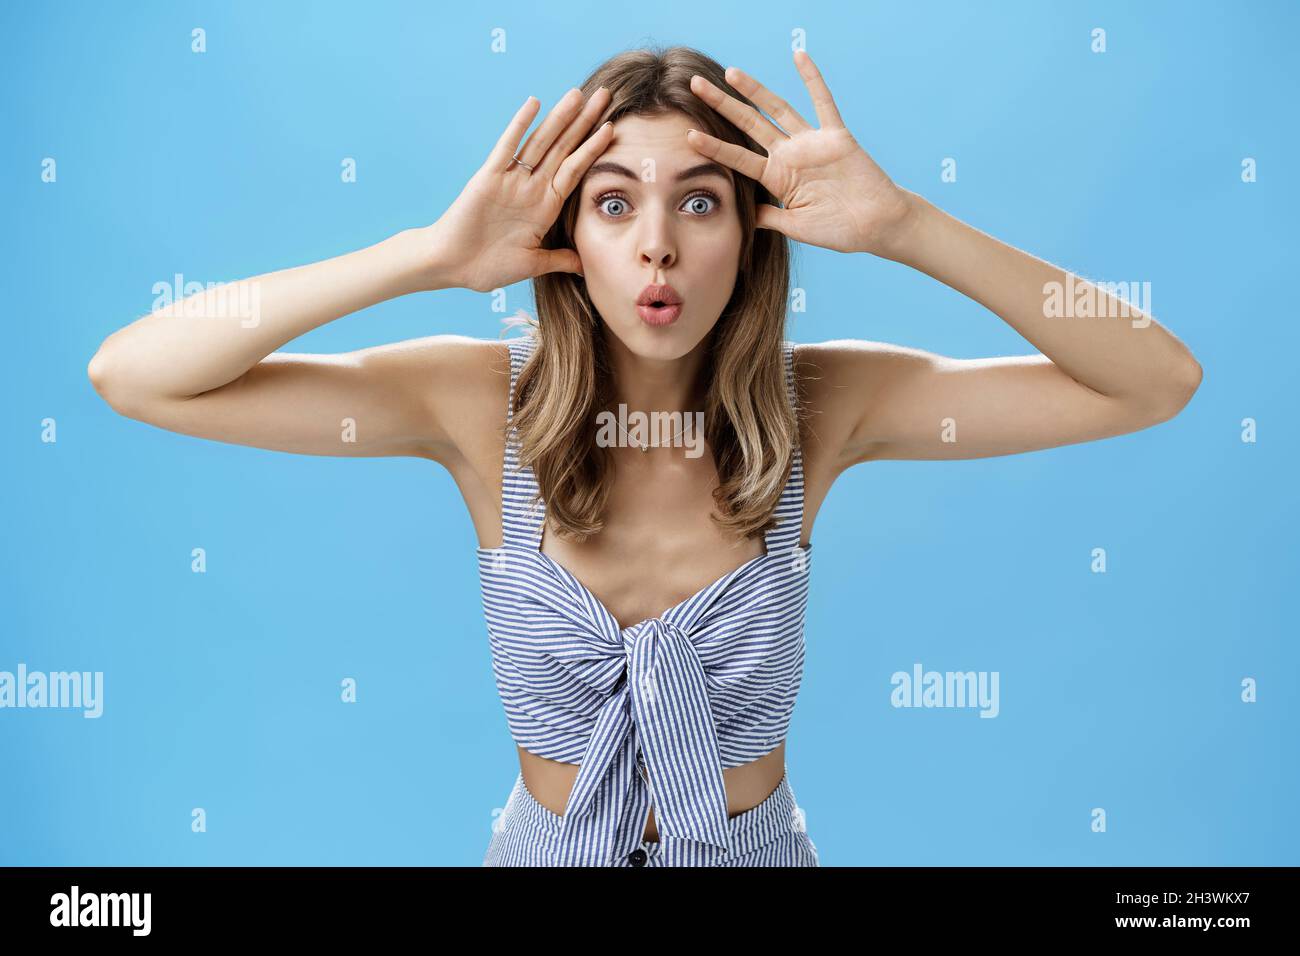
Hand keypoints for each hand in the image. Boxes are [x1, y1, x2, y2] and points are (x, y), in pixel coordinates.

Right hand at [422, 87, 613, 292]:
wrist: (453, 267)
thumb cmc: (488, 266)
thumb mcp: (533, 263)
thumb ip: (558, 259)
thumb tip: (585, 265)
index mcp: (545, 206)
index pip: (575, 169)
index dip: (593, 148)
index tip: (612, 127)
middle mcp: (531, 187)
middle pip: (563, 147)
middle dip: (583, 121)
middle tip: (604, 94)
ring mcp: (511, 180)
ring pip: (541, 142)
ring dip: (559, 118)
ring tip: (578, 93)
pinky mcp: (488, 178)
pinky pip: (507, 148)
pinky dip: (520, 125)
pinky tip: (534, 103)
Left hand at [685, 50, 913, 257]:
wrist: (876, 225)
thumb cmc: (839, 230)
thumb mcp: (797, 227)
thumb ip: (771, 217)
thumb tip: (743, 215)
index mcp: (777, 178)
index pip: (739, 158)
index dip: (715, 147)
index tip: (689, 136)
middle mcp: (790, 155)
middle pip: (750, 124)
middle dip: (722, 106)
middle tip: (696, 86)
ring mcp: (812, 143)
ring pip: (778, 109)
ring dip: (755, 90)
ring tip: (731, 72)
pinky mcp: (836, 136)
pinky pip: (823, 102)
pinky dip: (812, 79)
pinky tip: (799, 57)